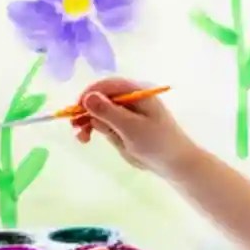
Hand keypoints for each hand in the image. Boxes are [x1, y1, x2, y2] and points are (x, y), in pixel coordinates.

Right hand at [71, 78, 194, 176]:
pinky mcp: (121, 125)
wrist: (174, 163)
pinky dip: (92, 129)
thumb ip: (109, 113)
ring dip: (86, 122)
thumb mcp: (131, 128)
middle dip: (85, 111)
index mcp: (136, 92)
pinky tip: (87, 139)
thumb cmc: (157, 143)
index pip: (106, 85)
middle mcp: (128, 98)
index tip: (76, 111)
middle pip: (99, 97)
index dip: (89, 95)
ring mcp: (124, 112)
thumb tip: (88, 97)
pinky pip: (101, 123)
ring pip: (97, 111)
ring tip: (82, 139)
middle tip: (75, 128)